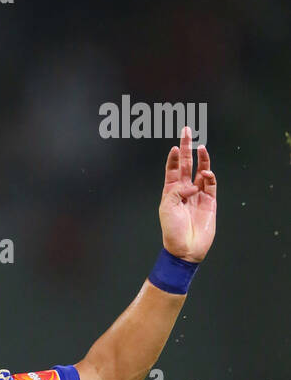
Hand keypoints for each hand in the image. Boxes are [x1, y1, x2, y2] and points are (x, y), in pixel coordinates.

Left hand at [159, 126, 216, 262]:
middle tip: (187, 130)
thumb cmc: (172, 231)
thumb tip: (194, 183)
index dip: (174, 158)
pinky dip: (210, 176)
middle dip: (187, 148)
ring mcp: (198, 195)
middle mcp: (185, 191)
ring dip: (202, 158)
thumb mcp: (167, 208)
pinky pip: (211, 184)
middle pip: (187, 164)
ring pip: (201, 171)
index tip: (175, 146)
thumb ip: (178, 191)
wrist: (185, 249)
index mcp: (171, 192)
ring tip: (201, 147)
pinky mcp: (210, 201)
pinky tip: (206, 172)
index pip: (173, 170)